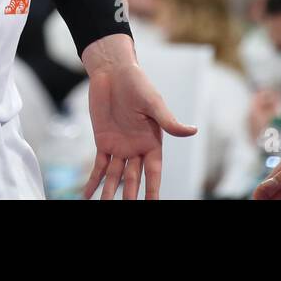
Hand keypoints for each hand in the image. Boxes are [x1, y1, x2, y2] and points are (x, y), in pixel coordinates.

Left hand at [82, 61, 196, 199]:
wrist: (112, 71)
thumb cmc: (137, 83)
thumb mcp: (154, 102)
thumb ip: (169, 122)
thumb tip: (193, 131)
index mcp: (152, 141)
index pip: (154, 172)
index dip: (153, 190)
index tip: (153, 204)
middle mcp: (137, 148)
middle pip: (134, 179)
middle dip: (131, 196)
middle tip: (127, 210)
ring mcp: (120, 147)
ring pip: (115, 177)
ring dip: (110, 194)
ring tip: (104, 208)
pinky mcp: (103, 141)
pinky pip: (98, 166)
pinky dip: (93, 181)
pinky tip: (88, 195)